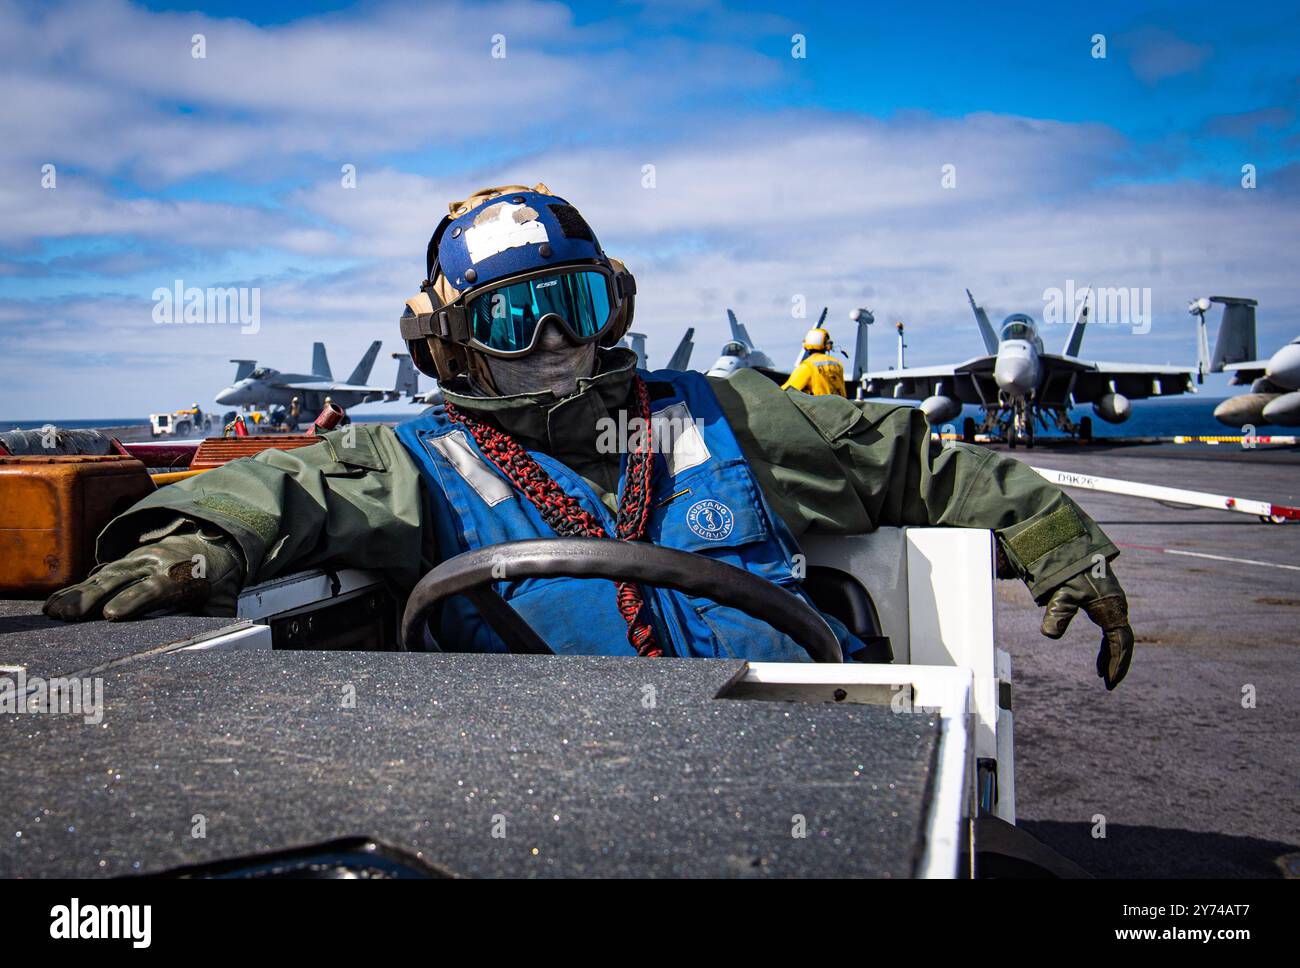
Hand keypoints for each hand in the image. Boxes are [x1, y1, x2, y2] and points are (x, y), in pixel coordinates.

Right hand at [44, 523, 243, 621]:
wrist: (212, 543)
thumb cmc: (217, 582)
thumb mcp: (224, 601)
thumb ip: (216, 620)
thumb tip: (212, 642)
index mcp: (180, 575)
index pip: (154, 588)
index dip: (133, 601)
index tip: (110, 616)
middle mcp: (155, 563)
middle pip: (120, 581)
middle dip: (93, 598)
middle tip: (69, 617)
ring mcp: (136, 560)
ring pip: (103, 577)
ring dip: (76, 595)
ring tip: (53, 613)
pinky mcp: (123, 562)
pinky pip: (96, 576)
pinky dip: (74, 589)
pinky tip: (53, 604)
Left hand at [1038, 562, 1133, 689]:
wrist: (1070, 548)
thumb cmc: (1067, 571)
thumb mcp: (1061, 593)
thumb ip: (1057, 613)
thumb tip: (1049, 634)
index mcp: (1112, 607)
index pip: (1120, 642)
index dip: (1116, 662)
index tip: (1109, 681)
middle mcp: (1117, 606)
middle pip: (1123, 642)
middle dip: (1117, 663)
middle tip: (1109, 685)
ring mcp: (1113, 605)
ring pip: (1118, 637)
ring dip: (1111, 656)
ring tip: (1102, 675)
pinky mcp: (1106, 603)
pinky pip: (1111, 630)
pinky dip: (1107, 646)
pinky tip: (1099, 659)